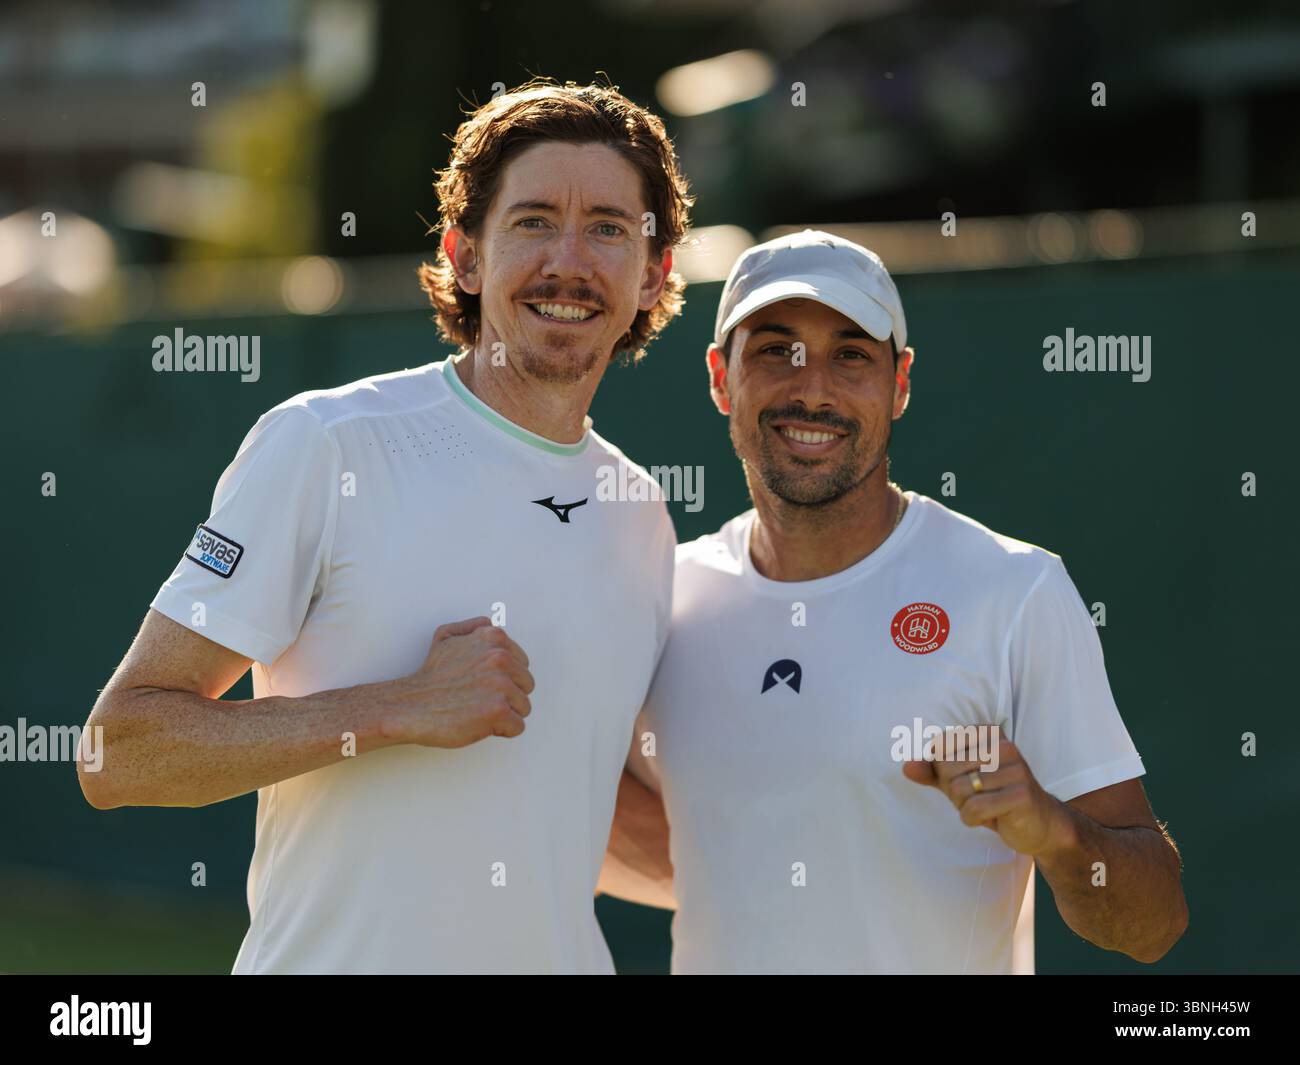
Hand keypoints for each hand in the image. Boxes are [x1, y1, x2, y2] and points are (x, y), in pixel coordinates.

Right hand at [378, 617, 534, 747]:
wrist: (410, 706)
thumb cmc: (430, 676)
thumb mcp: (446, 635)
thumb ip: (473, 627)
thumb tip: (492, 625)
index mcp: (494, 637)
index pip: (522, 664)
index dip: (503, 678)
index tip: (481, 683)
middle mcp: (501, 657)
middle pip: (526, 685)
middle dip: (507, 695)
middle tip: (479, 698)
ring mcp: (501, 685)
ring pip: (524, 707)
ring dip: (504, 713)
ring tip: (477, 710)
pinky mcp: (498, 710)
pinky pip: (517, 726)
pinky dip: (501, 730)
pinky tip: (479, 722)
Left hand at [902, 730, 1074, 857]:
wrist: (1039, 823)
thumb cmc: (995, 796)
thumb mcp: (959, 780)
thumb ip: (932, 771)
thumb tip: (907, 768)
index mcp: (987, 732)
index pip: (940, 748)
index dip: (944, 772)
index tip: (968, 779)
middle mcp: (1003, 745)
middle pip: (946, 770)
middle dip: (954, 792)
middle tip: (978, 797)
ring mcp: (1016, 769)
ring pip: (958, 791)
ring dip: (965, 807)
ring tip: (988, 806)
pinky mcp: (1021, 795)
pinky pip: (973, 809)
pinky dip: (973, 819)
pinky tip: (992, 818)